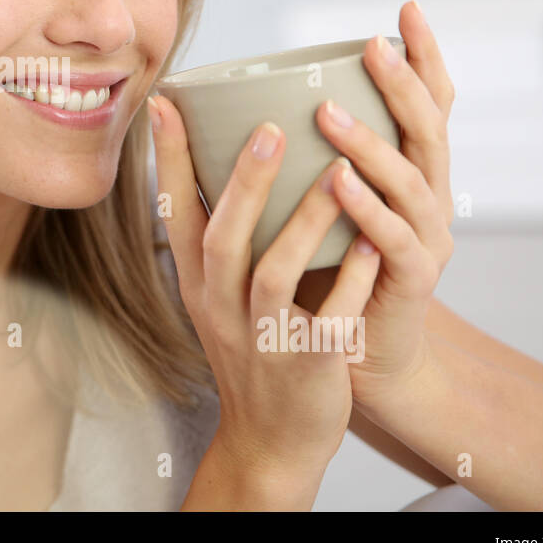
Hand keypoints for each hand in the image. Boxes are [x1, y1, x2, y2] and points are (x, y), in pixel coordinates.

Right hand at [150, 93, 382, 492]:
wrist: (272, 440)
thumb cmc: (255, 350)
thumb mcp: (219, 296)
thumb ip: (223, 236)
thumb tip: (226, 159)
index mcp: (197, 283)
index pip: (173, 213)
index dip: (168, 159)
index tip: (166, 101)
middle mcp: (220, 307)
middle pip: (221, 238)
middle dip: (243, 182)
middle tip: (269, 127)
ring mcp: (262, 338)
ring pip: (274, 273)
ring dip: (306, 221)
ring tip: (339, 170)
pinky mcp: (309, 364)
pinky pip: (330, 317)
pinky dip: (352, 278)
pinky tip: (376, 241)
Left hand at [312, 0, 457, 409]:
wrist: (358, 357)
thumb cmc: (329, 274)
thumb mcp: (316, 206)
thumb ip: (299, 160)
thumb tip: (239, 104)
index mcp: (408, 174)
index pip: (427, 105)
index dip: (423, 57)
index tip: (407, 7)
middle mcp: (428, 199)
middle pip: (430, 130)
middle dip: (404, 83)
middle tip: (375, 45)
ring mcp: (427, 240)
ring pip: (411, 183)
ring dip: (371, 145)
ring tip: (330, 113)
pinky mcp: (413, 285)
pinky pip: (395, 243)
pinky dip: (368, 212)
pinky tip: (340, 183)